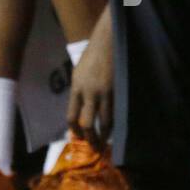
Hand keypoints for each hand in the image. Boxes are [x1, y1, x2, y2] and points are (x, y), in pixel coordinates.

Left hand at [67, 10, 112, 142]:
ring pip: (105, 122)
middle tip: (94, 148)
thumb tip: (80, 109)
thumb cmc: (93, 55)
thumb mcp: (79, 72)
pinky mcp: (118, 91)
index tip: (78, 138)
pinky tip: (117, 130)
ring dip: (105, 135)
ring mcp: (104, 92)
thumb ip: (79, 90)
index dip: (75, 131)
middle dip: (91, 139)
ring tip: (106, 143)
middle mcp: (88, 92)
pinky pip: (116, 113)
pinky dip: (116, 123)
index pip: (71, 116)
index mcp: (76, 87)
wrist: (108, 40)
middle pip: (87, 124)